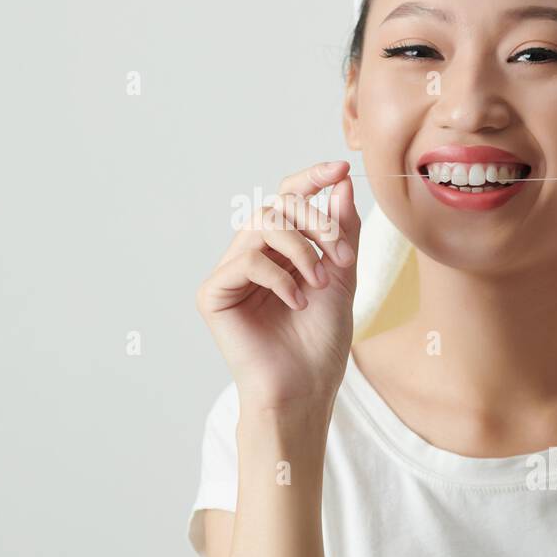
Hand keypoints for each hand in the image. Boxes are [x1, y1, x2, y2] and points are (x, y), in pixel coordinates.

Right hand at [196, 160, 360, 413]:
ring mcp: (230, 274)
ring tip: (319, 282)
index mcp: (279, 250)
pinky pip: (246, 262)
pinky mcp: (214, 295)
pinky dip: (278, 277)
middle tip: (341, 254)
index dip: (311, 179)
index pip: (287, 199)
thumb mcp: (342, 276)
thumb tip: (342, 183)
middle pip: (276, 206)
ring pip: (260, 226)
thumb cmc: (321, 341)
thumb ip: (340, 231)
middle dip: (314, 221)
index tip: (341, 168)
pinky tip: (296, 302)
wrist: (306, 388)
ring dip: (300, 249)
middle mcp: (251, 255)